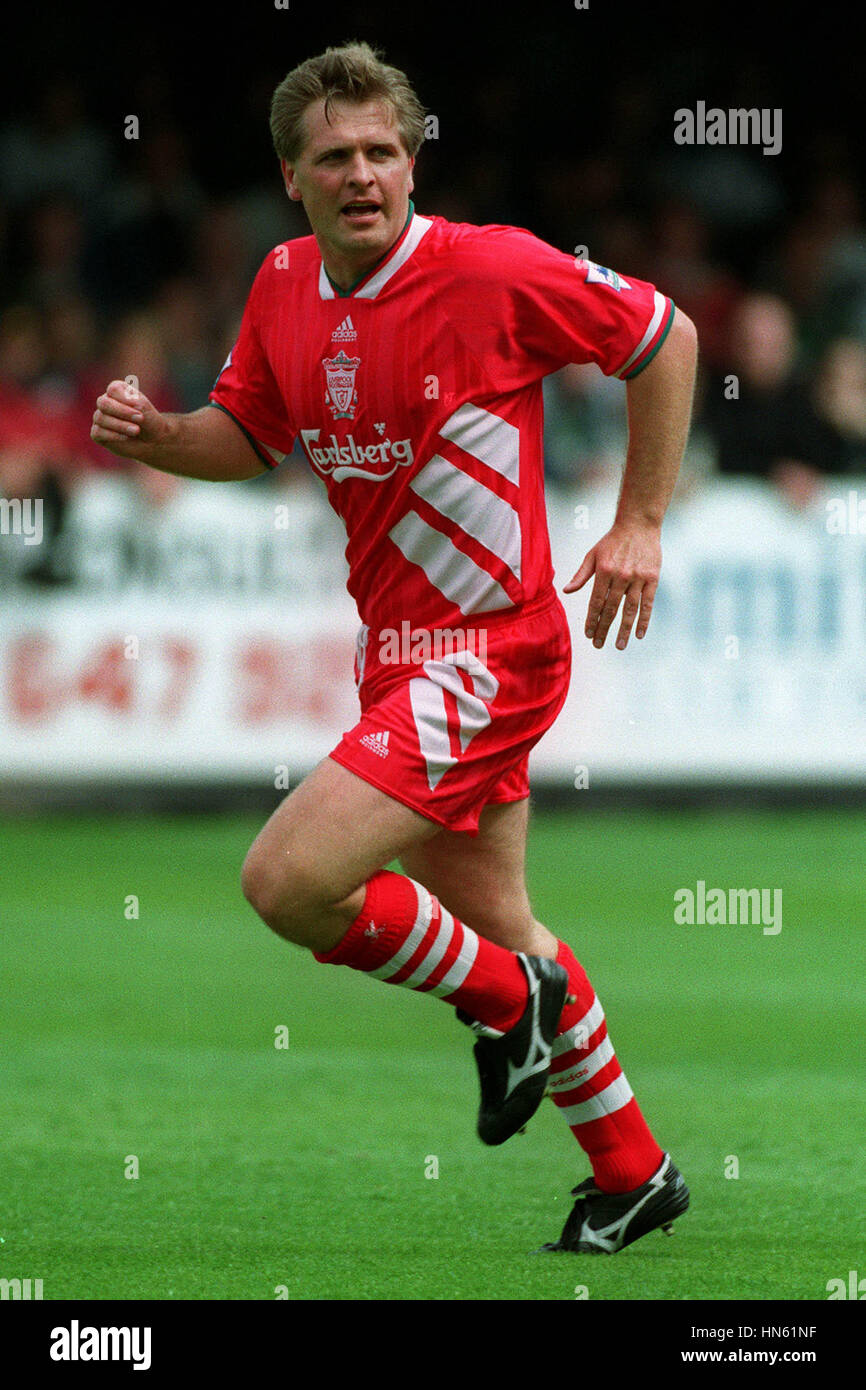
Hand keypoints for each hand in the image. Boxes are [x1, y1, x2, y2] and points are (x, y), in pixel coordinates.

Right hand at [91, 380, 168, 459]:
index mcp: (116, 391)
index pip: (113, 390)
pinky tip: (126, 437)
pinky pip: (97, 432)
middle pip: (103, 403)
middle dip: (122, 412)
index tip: (141, 413)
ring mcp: (100, 418)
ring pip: (100, 418)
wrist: (153, 442)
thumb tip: (107, 398)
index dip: (127, 401)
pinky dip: (113, 435)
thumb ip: (128, 400)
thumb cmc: (149, 421)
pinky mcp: (97, 433)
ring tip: (136, 431)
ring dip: (121, 425)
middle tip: (140, 419)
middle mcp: (105, 402)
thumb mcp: (143, 407)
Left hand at [564, 520, 661, 649]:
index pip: (596, 602)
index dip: (592, 620)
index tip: (589, 634)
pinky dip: (644, 620)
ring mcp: (638, 578)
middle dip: (604, 629)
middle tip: (599, 645)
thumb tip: (567, 591)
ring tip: (619, 645)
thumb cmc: (613, 541)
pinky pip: (648, 603)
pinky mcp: (652, 578)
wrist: (638, 524)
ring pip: (630, 610)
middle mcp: (620, 576)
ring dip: (624, 630)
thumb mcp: (592, 555)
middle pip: (611, 609)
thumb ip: (581, 575)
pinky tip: (639, 634)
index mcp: (604, 571)